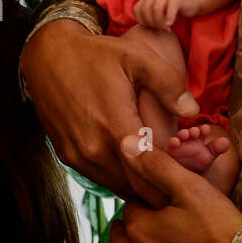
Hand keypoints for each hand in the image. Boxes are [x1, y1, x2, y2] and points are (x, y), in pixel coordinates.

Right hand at [20, 19, 199, 205]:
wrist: (48, 56)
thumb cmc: (96, 55)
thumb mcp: (137, 58)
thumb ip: (169, 84)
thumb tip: (193, 111)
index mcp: (115, 126)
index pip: (152, 171)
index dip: (174, 176)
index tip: (191, 174)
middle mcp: (93, 149)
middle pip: (137, 187)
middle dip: (160, 185)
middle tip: (181, 178)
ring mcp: (78, 155)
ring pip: (118, 187)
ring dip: (140, 184)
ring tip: (161, 173)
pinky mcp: (67, 156)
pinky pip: (101, 177)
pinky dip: (120, 177)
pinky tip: (134, 164)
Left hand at [109, 135, 241, 242]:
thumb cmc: (220, 231)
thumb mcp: (191, 189)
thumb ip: (156, 166)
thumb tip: (125, 143)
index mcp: (138, 228)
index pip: (130, 206)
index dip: (149, 203)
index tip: (169, 204)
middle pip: (122, 236)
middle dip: (136, 228)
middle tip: (167, 223)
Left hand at [132, 0, 200, 29]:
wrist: (193, 0)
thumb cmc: (175, 10)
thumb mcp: (160, 13)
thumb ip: (150, 18)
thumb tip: (141, 31)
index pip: (137, 9)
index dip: (141, 21)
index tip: (150, 28)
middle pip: (145, 10)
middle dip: (151, 23)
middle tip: (160, 29)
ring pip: (156, 9)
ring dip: (159, 23)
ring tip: (166, 29)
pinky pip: (170, 8)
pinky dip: (169, 18)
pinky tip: (170, 25)